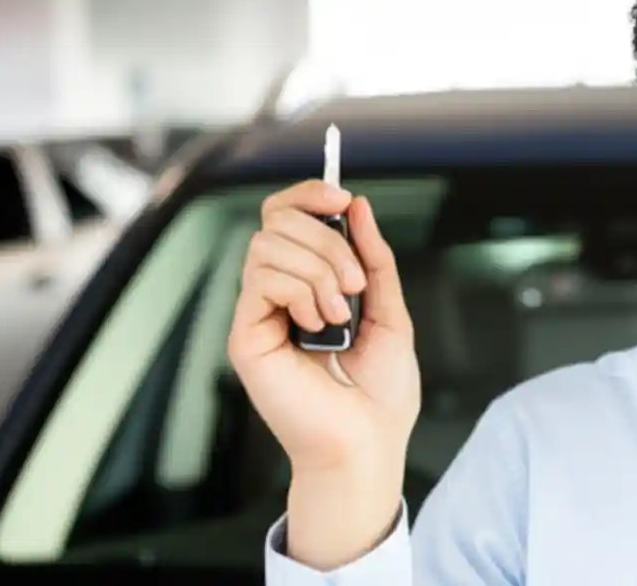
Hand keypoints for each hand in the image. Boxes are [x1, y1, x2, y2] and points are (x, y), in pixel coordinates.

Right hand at [227, 179, 419, 566]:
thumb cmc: (380, 392)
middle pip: (276, 221)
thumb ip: (374, 257)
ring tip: (340, 316)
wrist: (368, 441)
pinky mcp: (245, 336)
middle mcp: (276, 294)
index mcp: (308, 283)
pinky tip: (319, 326)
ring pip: (267, 245)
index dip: (308, 195)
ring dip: (319, 271)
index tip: (341, 198)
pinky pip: (262, 279)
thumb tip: (358, 205)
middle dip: (327, 242)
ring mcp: (258, 314)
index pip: (286, 216)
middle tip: (356, 286)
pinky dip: (300, 292)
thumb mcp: (390, 310)